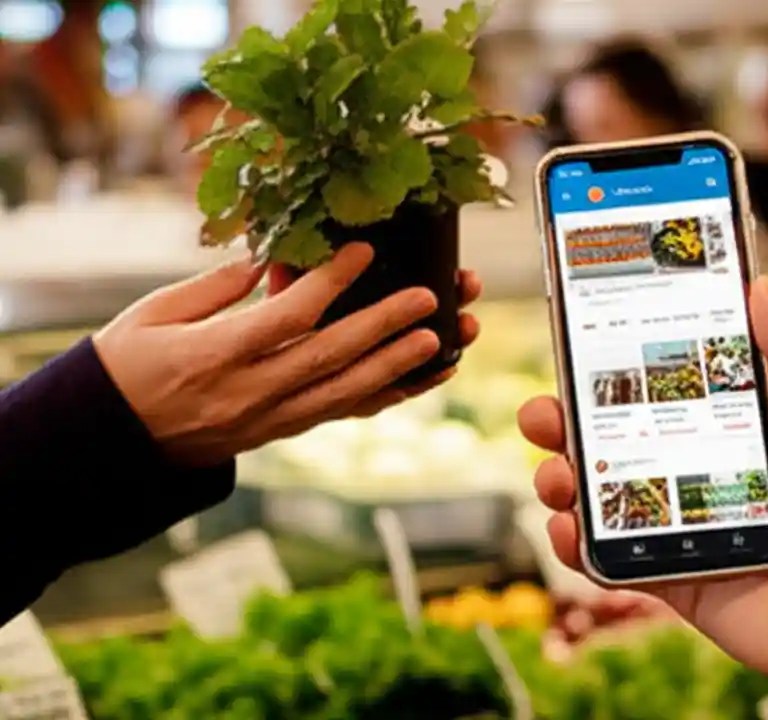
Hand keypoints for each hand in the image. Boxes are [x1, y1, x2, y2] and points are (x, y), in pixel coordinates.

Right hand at [94, 243, 482, 466]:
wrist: (113, 441)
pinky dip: (383, 397)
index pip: (284, 318)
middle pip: (328, 358)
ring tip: (438, 341)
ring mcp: (268, 418)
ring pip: (344, 394)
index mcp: (213, 355)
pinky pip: (339, 414)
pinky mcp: (279, 431)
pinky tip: (418, 379)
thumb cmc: (127, 365)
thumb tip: (265, 259)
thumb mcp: (153, 314)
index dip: (328, 285)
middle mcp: (248, 393)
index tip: (363, 253)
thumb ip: (213, 287)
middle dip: (382, 327)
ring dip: (396, 367)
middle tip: (427, 299)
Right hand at [518, 277, 767, 693]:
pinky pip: (608, 556)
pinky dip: (575, 544)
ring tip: (556, 477)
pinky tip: (567, 529)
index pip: (660, 385)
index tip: (579, 339)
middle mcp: (698, 471)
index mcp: (732, 429)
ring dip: (562, 479)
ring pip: (599, 494)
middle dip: (566, 421)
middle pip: (612, 437)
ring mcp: (680, 525)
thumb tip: (763, 288)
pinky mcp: (670, 576)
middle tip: (543, 414)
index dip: (615, 365)